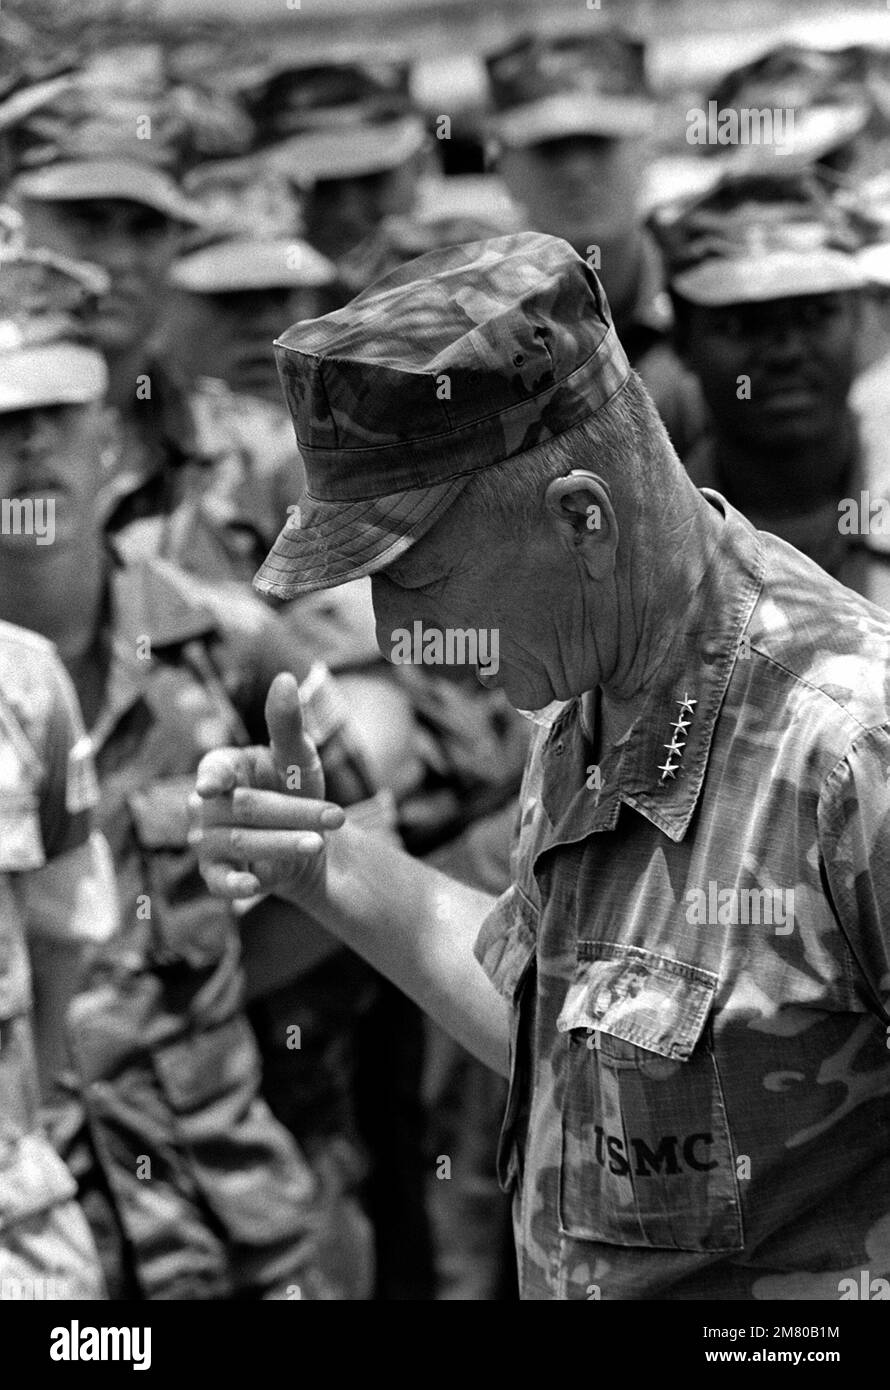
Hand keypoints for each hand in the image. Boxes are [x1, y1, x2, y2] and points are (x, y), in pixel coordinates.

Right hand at [191, 672, 345, 904]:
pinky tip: (254, 887)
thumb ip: (287, 722)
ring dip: (283, 844)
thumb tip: (285, 677)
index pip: (214, 769)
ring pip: (241, 843)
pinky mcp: (216, 874)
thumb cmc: (297, 787)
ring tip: (319, 843)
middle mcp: (204, 804)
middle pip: (246, 807)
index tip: (211, 786)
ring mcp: (206, 840)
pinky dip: (234, 886)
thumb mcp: (299, 755)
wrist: (309, 840)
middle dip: (294, 812)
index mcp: (221, 767)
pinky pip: (219, 881)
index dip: (213, 777)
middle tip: (338, 817)